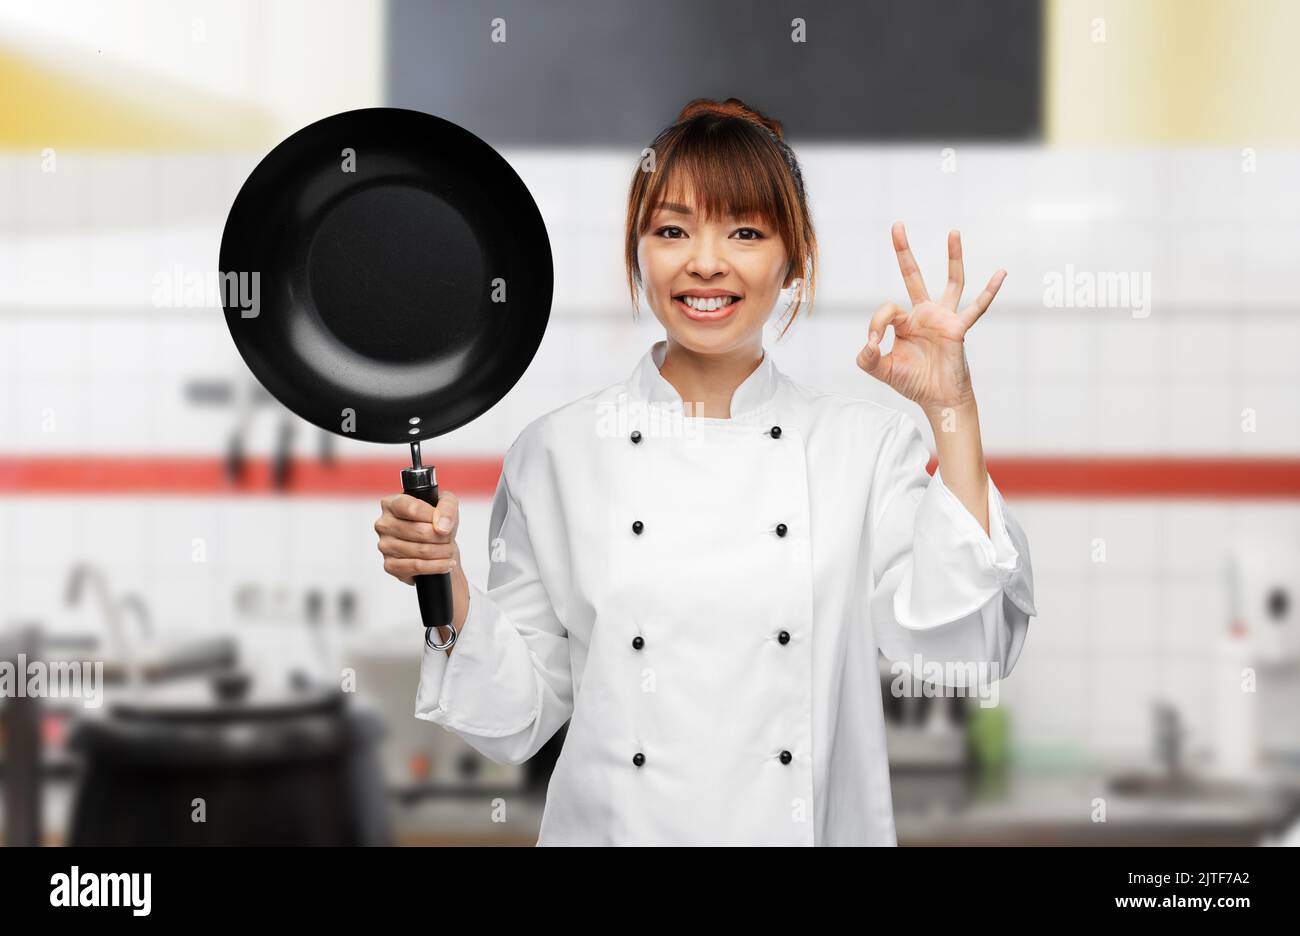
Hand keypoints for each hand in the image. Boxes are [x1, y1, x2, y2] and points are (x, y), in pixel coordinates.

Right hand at [375, 490, 469, 633]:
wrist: (442, 554)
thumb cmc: (442, 527)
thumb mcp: (450, 509)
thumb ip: (447, 509)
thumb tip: (440, 525)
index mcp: (393, 503)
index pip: (407, 505)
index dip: (430, 515)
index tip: (446, 525)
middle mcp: (383, 523)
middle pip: (415, 532)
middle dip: (440, 539)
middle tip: (450, 542)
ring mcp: (384, 546)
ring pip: (416, 551)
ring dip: (439, 554)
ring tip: (449, 555)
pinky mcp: (390, 566)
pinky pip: (412, 568)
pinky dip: (433, 568)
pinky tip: (443, 566)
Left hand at [857, 222, 1004, 415]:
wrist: (937, 400)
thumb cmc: (912, 382)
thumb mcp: (881, 370)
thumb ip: (866, 358)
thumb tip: (868, 343)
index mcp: (905, 321)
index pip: (886, 309)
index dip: (876, 324)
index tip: (873, 344)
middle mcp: (925, 314)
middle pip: (913, 275)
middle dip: (904, 251)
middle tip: (896, 225)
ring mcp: (944, 318)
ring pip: (952, 282)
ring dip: (953, 257)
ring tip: (953, 232)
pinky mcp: (959, 328)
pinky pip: (978, 307)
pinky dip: (990, 291)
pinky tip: (1000, 273)